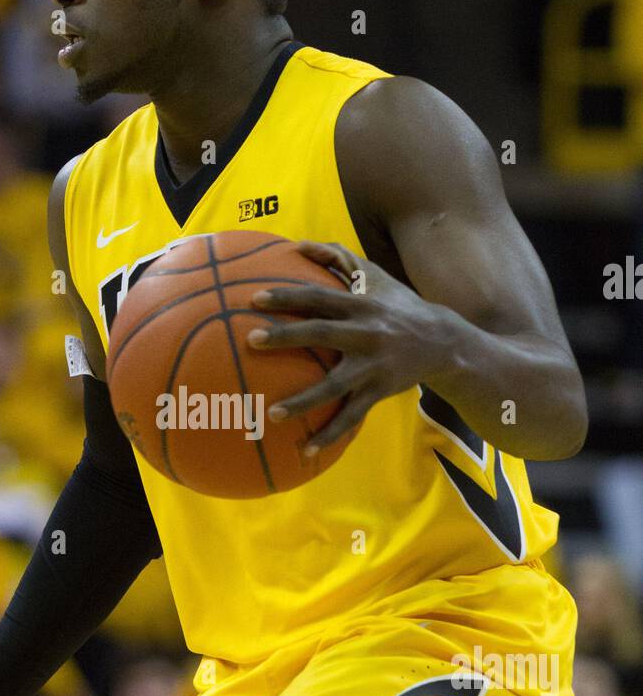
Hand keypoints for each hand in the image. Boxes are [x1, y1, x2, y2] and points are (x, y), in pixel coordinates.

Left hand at [248, 240, 449, 452]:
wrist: (444, 343)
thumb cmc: (400, 306)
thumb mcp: (377, 278)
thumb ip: (340, 260)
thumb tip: (299, 245)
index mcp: (361, 306)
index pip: (319, 298)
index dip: (288, 296)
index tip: (255, 299)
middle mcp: (366, 333)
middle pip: (321, 333)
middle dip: (286, 336)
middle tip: (250, 340)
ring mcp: (373, 366)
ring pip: (334, 386)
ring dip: (303, 402)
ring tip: (272, 414)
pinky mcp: (379, 391)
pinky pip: (352, 417)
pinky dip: (329, 434)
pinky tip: (305, 450)